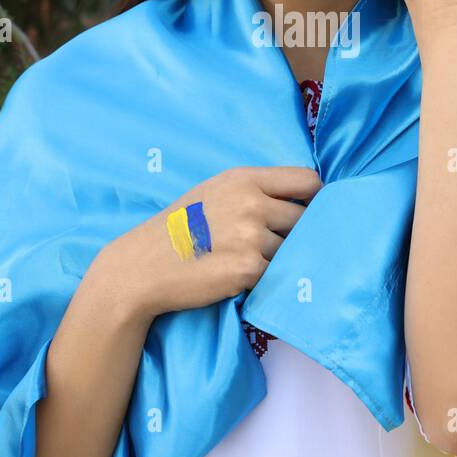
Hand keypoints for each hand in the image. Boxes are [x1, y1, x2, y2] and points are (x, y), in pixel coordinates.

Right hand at [106, 165, 323, 320]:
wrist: (143, 266)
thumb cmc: (180, 227)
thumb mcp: (216, 191)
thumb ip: (257, 190)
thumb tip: (307, 200)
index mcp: (244, 179)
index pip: (308, 181)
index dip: (313, 199)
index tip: (306, 212)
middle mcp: (251, 204)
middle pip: (305, 220)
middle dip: (293, 234)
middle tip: (266, 244)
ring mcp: (251, 238)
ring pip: (291, 250)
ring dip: (276, 259)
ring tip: (242, 260)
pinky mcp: (248, 270)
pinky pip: (277, 274)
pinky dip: (264, 278)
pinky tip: (238, 275)